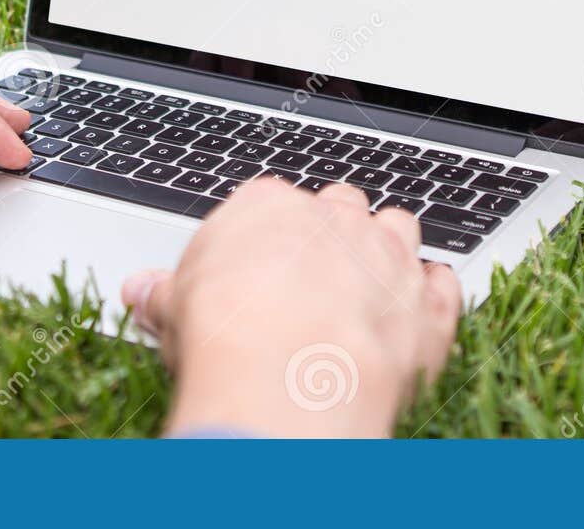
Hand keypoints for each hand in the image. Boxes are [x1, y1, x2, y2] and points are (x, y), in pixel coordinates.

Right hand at [122, 178, 460, 437]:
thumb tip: (140, 292)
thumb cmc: (227, 338)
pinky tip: (417, 309)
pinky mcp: (428, 306)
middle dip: (333, 233)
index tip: (260, 262)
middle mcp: (335, 220)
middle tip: (312, 275)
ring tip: (368, 285)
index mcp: (269, 207)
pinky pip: (443, 284)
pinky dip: (433, 294)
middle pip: (342, 206)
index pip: (274, 204)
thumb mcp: (174, 311)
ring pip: (400, 228)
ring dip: (389, 250)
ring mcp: (388, 258)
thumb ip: (164, 294)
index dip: (270, 235)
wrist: (289, 379)